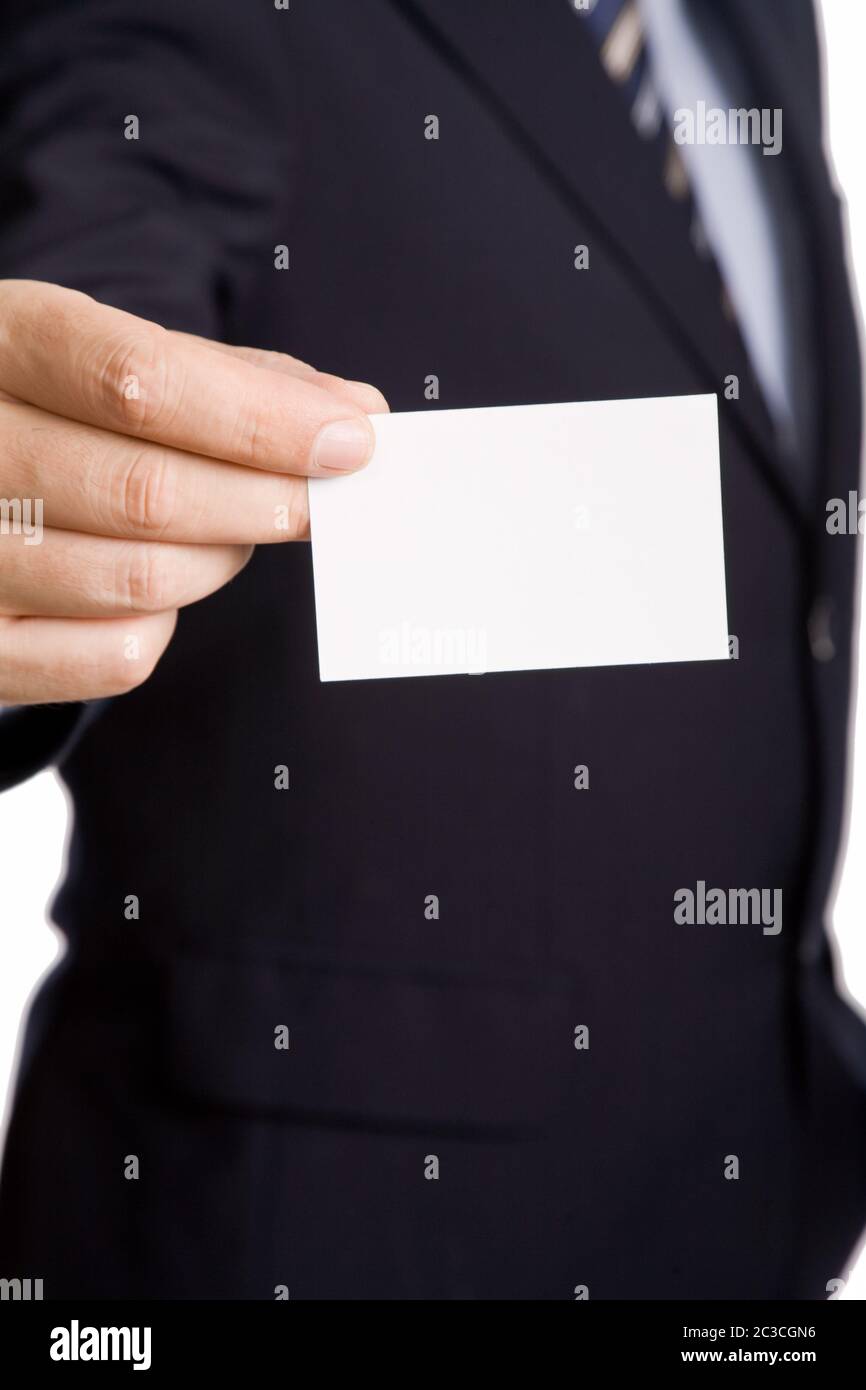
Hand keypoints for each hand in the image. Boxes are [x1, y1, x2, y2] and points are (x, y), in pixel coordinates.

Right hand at [0, 280, 386, 703]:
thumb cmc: (46, 408)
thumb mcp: (105, 356)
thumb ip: (225, 377)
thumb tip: (353, 414)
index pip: (138, 384)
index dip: (261, 420)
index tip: (352, 440)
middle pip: (148, 493)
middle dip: (267, 500)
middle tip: (321, 501)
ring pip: (143, 581)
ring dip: (221, 557)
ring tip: (231, 528)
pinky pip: (117, 658)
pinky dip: (163, 624)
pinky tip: (155, 585)